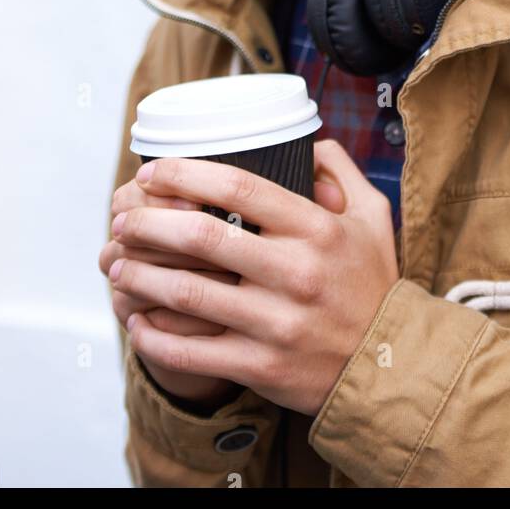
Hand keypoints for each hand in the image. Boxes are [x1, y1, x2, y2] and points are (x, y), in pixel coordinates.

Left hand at [108, 139, 399, 416]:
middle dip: (150, 222)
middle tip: (123, 216)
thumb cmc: (374, 284)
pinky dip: (154, 337)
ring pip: (188, 295)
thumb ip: (339, 170)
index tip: (152, 171)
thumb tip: (305, 140)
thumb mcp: (373, 216)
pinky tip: (137, 321)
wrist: (392, 368)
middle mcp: (296, 273)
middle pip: (203, 238)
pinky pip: (192, 353)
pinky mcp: (262, 367)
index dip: (186, 175)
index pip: (240, 189)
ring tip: (117, 262)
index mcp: (317, 230)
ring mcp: (277, 324)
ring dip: (141, 275)